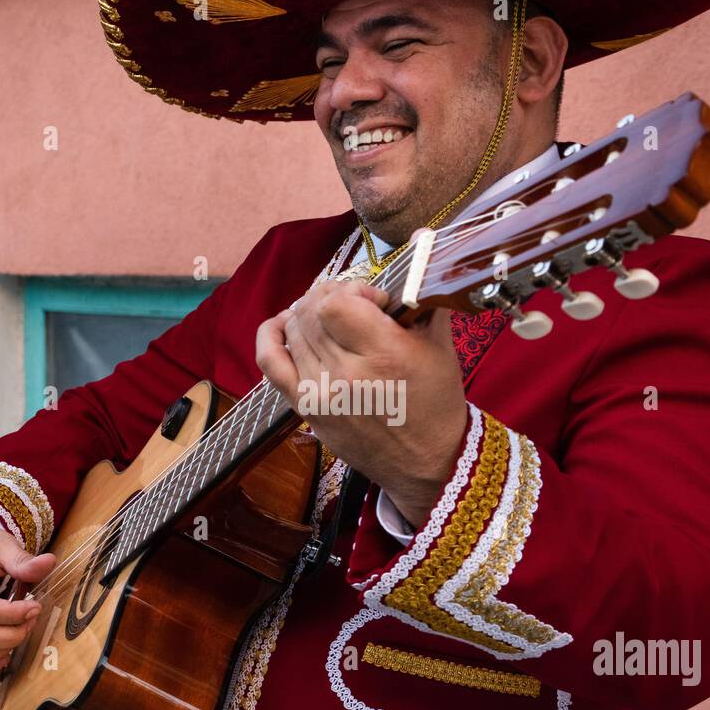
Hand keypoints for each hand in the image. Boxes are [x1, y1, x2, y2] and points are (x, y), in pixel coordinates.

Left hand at [256, 274, 467, 528]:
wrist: (427, 462)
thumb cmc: (436, 402)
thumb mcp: (440, 345)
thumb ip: (420, 296)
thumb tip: (415, 247)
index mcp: (385, 355)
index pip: (337, 302)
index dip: (352, 289)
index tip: (373, 299)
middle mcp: (346, 375)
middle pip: (312, 311)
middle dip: (331, 297)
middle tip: (351, 303)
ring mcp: (320, 393)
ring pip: (293, 329)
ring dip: (309, 313)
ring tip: (330, 316)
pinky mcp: (305, 409)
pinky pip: (270, 362)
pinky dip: (271, 336)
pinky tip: (284, 323)